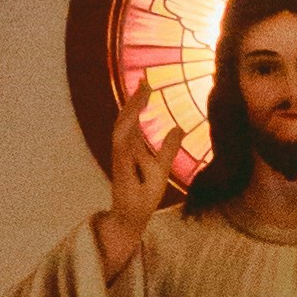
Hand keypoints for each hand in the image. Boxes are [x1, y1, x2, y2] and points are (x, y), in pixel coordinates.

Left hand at [99, 83, 180, 274]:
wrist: (126, 215)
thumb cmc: (142, 200)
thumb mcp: (159, 178)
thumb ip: (167, 152)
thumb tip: (178, 128)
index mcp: (124, 156)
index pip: (127, 125)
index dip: (135, 106)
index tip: (146, 89)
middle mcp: (118, 150)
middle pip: (122, 119)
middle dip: (133, 99)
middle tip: (146, 80)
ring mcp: (119, 152)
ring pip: (122, 123)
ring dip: (131, 105)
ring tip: (144, 88)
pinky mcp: (123, 154)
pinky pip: (125, 129)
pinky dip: (132, 115)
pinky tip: (139, 108)